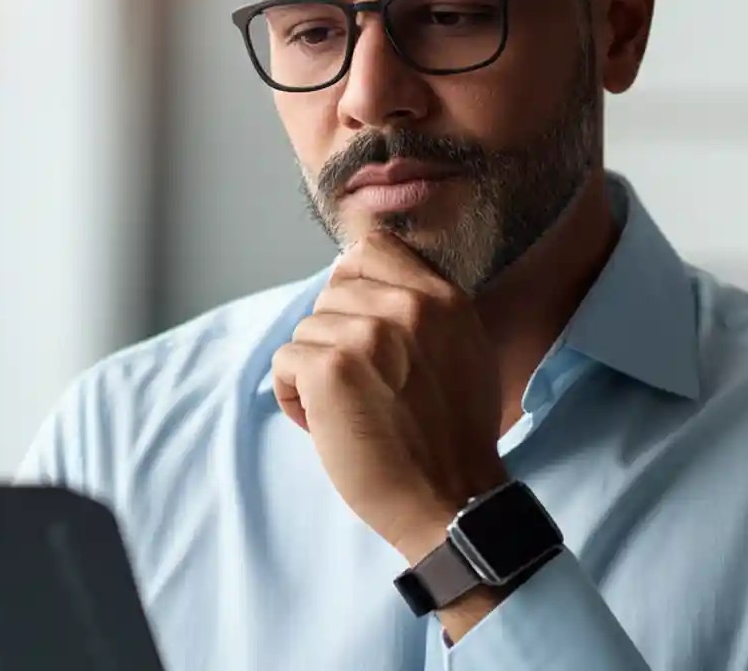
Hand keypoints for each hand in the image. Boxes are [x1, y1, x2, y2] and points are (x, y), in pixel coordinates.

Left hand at [272, 231, 510, 562]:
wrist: (451, 498)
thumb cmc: (453, 436)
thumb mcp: (463, 349)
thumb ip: (422, 309)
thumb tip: (356, 274)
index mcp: (443, 298)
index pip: (373, 249)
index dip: (353, 284)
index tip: (358, 326)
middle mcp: (407, 307)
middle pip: (332, 292)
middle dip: (334, 337)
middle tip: (363, 386)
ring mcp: (366, 335)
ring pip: (306, 329)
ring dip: (314, 371)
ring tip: (349, 410)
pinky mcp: (329, 370)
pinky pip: (285, 362)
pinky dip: (295, 397)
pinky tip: (326, 424)